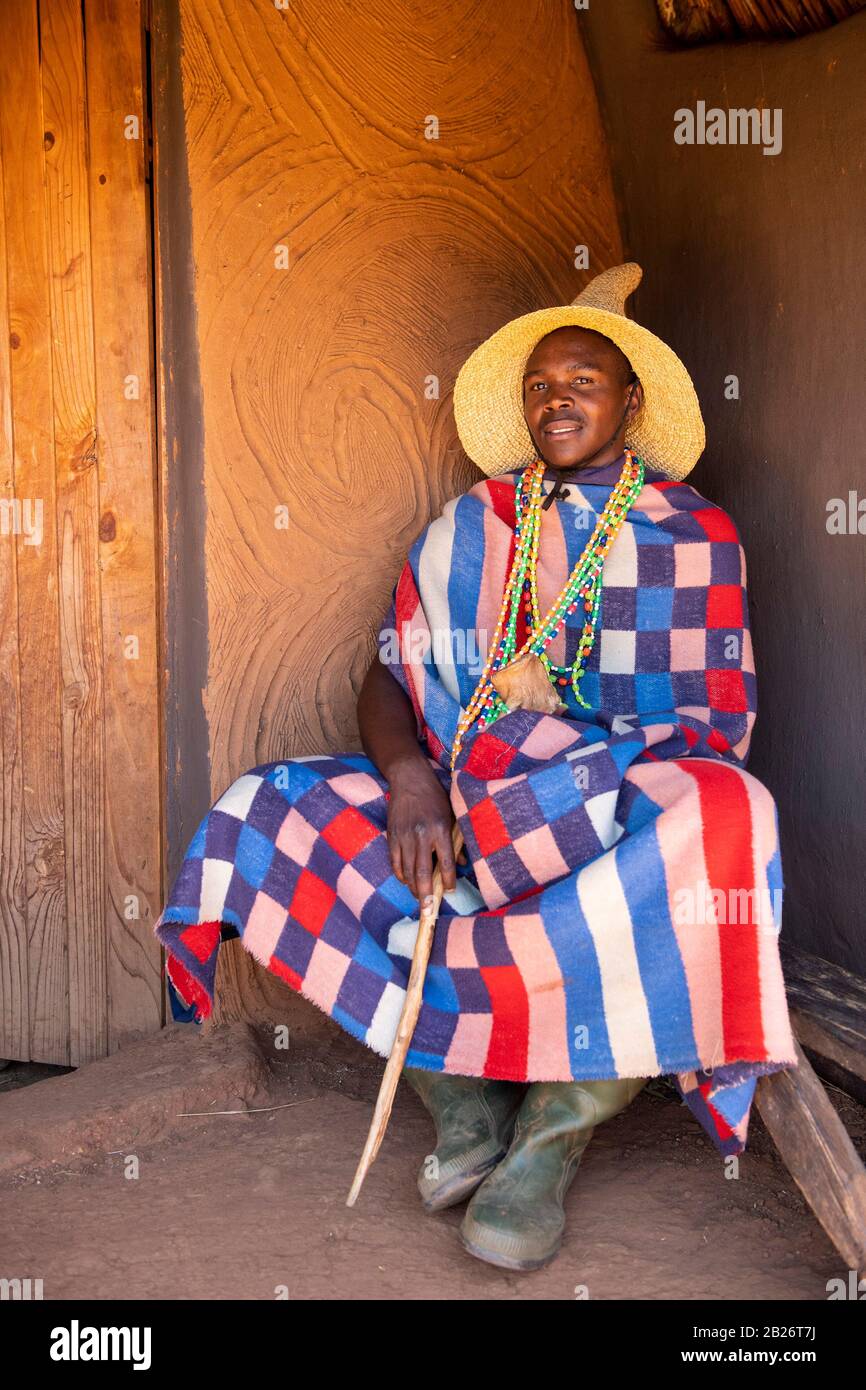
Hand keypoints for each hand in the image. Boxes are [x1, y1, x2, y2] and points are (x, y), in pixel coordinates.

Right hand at [386, 760, 467, 902]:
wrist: (409, 778)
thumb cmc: (435, 797)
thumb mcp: (452, 815)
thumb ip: (456, 840)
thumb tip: (462, 864)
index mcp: (440, 829)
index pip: (445, 862)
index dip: (447, 879)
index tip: (449, 890)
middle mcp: (421, 834)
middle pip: (422, 871)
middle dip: (425, 894)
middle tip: (428, 910)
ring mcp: (404, 836)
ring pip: (407, 869)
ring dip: (413, 886)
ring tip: (418, 897)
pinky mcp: (392, 835)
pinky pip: (394, 860)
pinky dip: (400, 873)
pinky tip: (405, 881)